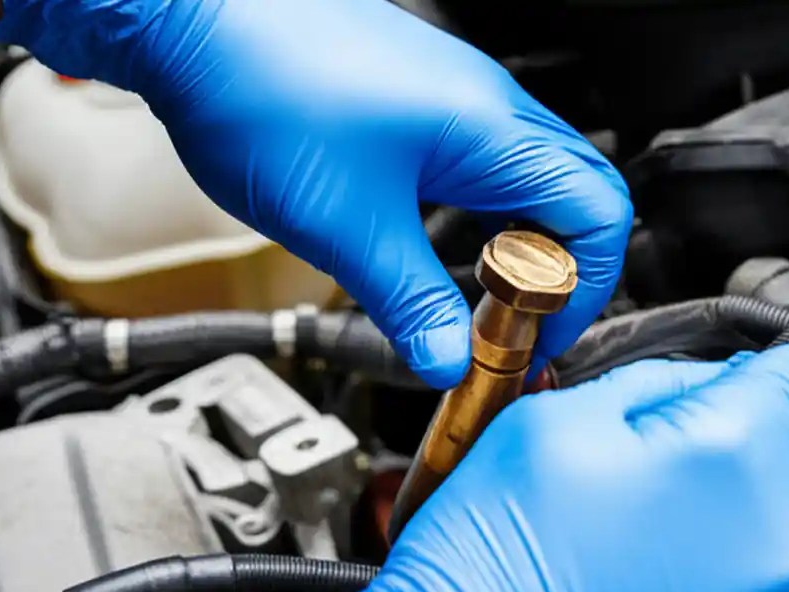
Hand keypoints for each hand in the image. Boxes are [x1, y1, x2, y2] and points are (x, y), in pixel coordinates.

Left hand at [0, 0, 630, 387]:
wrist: (190, 24)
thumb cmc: (260, 88)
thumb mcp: (346, 228)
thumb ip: (411, 305)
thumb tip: (451, 361)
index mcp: (490, 131)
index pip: (598, 214)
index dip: (581, 291)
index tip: (533, 339)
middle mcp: (487, 108)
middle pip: (577, 199)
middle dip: (556, 276)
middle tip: (512, 329)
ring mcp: (455, 102)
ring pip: (530, 185)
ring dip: (516, 250)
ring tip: (475, 301)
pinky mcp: (418, 105)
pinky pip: (482, 169)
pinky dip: (480, 221)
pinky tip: (438, 252)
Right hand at [329, 345, 788, 591]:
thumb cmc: (490, 571)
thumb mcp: (553, 422)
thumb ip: (660, 384)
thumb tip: (718, 379)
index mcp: (735, 454)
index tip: (777, 381)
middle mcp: (782, 546)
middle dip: (775, 457)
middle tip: (692, 472)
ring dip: (744, 537)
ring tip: (648, 556)